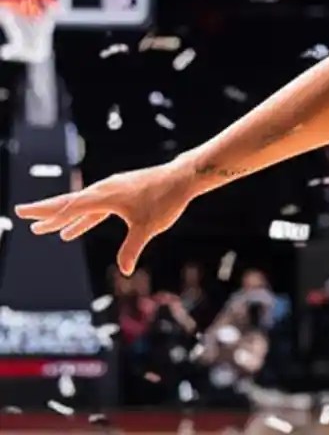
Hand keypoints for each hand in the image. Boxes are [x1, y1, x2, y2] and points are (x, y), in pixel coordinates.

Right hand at [13, 162, 197, 275]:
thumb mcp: (147, 228)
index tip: (25, 215)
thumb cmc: (165, 199)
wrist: (183, 178)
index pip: (68, 206)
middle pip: (69, 202)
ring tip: (52, 232)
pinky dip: (85, 217)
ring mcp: (113, 189)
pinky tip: (77, 227)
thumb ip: (132, 249)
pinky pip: (96, 206)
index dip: (46, 213)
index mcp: (104, 196)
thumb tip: (125, 271)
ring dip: (66, 217)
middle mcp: (104, 190)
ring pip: (83, 205)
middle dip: (47, 212)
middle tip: (23, 217)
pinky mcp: (122, 191)